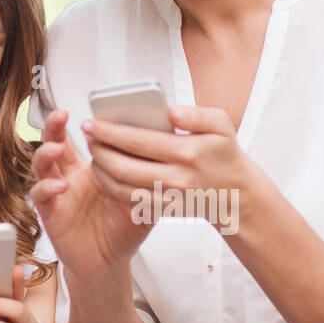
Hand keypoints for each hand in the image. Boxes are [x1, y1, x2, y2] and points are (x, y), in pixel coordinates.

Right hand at [30, 109, 149, 281]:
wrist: (108, 263)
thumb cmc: (123, 229)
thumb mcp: (143, 201)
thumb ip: (152, 181)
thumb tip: (176, 158)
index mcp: (91, 168)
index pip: (83, 138)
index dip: (86, 125)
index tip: (96, 112)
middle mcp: (70, 175)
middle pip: (54, 142)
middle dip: (54, 126)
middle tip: (61, 114)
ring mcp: (57, 192)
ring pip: (42, 165)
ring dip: (45, 153)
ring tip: (56, 148)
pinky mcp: (50, 213)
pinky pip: (41, 195)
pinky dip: (47, 188)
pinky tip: (60, 186)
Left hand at [80, 103, 255, 233]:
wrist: (236, 194)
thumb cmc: (223, 154)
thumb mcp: (221, 125)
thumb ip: (196, 114)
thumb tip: (170, 111)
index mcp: (187, 152)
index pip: (138, 141)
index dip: (109, 132)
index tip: (91, 123)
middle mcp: (176, 178)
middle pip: (123, 166)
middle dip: (99, 150)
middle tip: (87, 136)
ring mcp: (168, 197)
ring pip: (121, 187)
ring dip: (101, 169)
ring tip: (93, 152)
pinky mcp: (163, 210)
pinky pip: (129, 201)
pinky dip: (111, 188)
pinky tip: (105, 172)